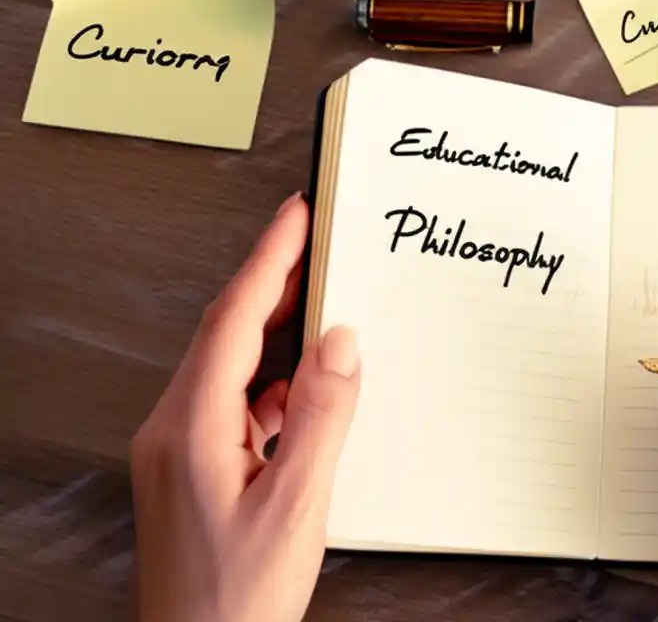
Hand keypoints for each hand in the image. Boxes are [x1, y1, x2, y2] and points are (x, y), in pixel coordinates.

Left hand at [131, 193, 361, 621]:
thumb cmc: (239, 597)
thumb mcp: (297, 504)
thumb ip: (322, 416)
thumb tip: (342, 340)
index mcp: (192, 427)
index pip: (234, 320)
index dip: (269, 261)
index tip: (296, 217)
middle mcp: (172, 428)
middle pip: (224, 333)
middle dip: (272, 283)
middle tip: (315, 242)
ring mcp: (175, 449)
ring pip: (226, 365)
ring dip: (272, 332)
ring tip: (320, 308)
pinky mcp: (188, 468)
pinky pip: (228, 401)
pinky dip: (268, 381)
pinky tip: (300, 395)